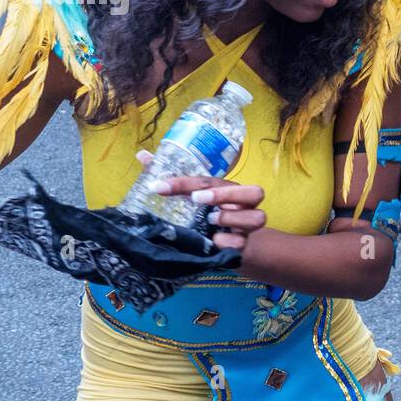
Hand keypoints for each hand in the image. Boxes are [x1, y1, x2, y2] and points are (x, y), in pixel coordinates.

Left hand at [151, 167, 266, 250]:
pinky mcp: (245, 245)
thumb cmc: (208, 214)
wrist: (229, 245)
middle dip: (225, 194)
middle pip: (255, 192)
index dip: (184, 183)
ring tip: (211, 220)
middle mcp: (244, 205)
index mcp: (229, 189)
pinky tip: (214, 240)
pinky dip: (228, 241)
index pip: (210, 180)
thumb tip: (143, 156)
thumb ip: (169, 179)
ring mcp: (248, 225)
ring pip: (257, 217)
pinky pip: (242, 243)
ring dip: (231, 217)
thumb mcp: (190, 197)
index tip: (160, 187)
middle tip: (197, 199)